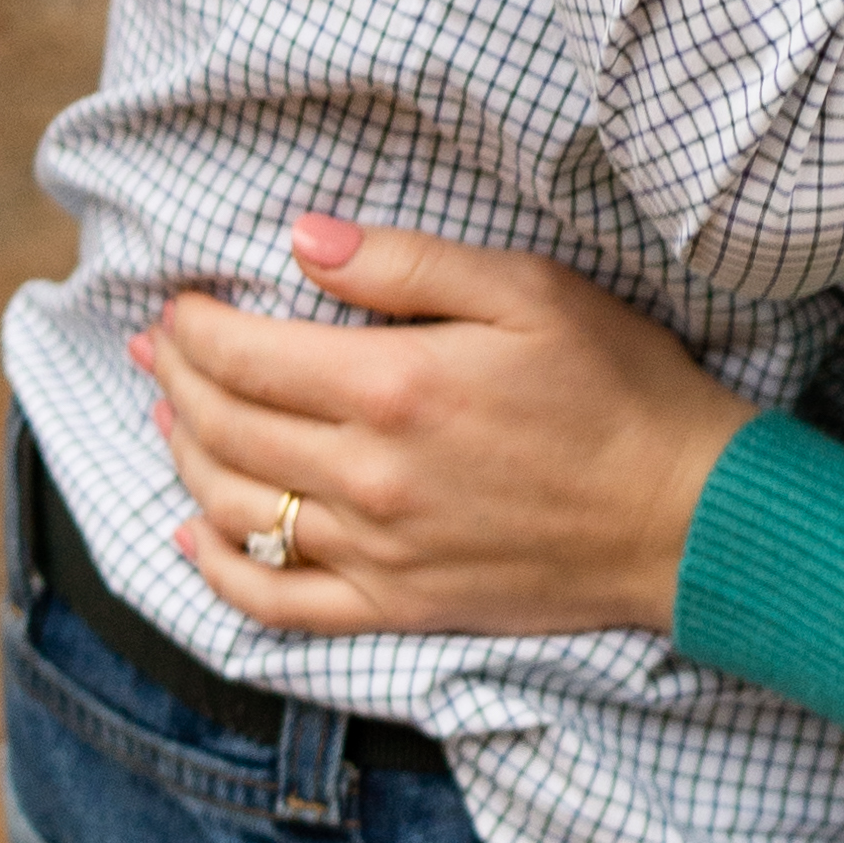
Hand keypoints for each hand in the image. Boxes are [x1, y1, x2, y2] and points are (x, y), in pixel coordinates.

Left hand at [138, 214, 757, 640]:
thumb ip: (409, 264)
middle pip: (227, 430)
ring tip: (170, 419)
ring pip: (235, 510)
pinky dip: (215, 572)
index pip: (248, 357)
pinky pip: (274, 602)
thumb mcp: (532, 289)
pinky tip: (192, 537)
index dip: (197, 327)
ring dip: (184, 459)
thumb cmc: (621, 385)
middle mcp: (368, 476)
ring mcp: (376, 550)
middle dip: (176, 382)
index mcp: (395, 387)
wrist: (686, 512)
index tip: (180, 304)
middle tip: (157, 349)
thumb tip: (304, 237)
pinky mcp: (396, 605)